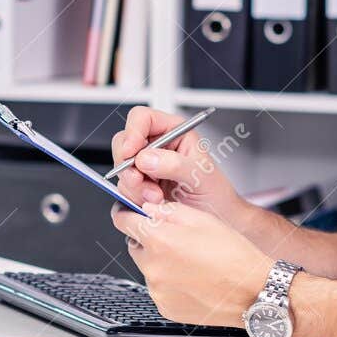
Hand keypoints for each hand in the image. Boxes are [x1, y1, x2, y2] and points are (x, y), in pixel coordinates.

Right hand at [111, 106, 246, 225]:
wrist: (215, 218)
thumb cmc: (214, 192)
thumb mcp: (201, 174)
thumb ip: (174, 163)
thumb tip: (146, 158)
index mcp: (173, 131)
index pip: (142, 118)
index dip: (132, 131)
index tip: (130, 151)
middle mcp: (156, 146)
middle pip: (124, 142)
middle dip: (128, 164)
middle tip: (140, 179)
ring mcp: (145, 167)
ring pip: (121, 168)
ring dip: (134, 186)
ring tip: (157, 197)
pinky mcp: (139, 187)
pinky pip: (123, 189)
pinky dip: (134, 198)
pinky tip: (153, 203)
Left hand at [111, 201, 273, 327]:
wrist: (252, 292)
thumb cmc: (233, 255)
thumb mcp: (201, 218)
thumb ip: (167, 211)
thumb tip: (148, 209)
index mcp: (159, 240)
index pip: (123, 221)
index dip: (127, 213)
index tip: (130, 213)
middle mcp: (153, 266)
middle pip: (135, 245)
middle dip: (149, 240)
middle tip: (175, 241)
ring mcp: (157, 290)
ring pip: (147, 268)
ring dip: (160, 262)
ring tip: (189, 263)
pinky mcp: (165, 307)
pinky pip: (159, 289)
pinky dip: (169, 283)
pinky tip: (191, 280)